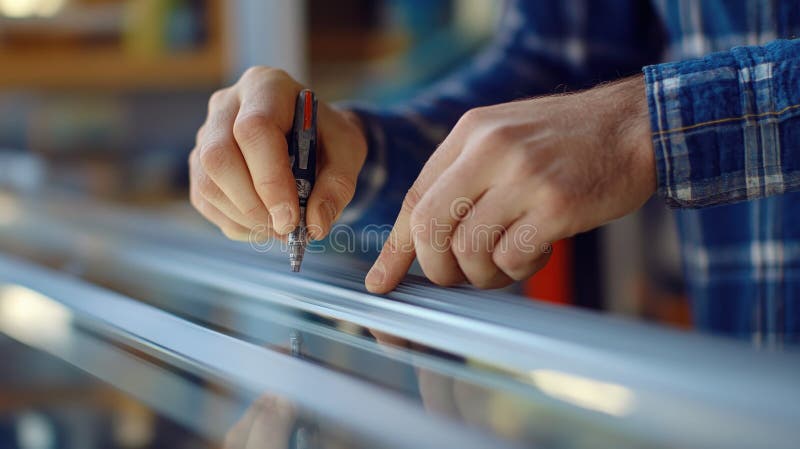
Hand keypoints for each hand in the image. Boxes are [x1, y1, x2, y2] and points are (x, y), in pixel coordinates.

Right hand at [189, 67, 366, 240]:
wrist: (311, 135)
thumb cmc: (327, 137)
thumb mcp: (348, 151)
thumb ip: (338, 185)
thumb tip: (316, 223)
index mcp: (267, 87)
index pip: (254, 130)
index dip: (270, 179)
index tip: (291, 217)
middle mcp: (227, 104)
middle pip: (219, 157)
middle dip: (253, 205)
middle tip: (286, 227)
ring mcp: (206, 133)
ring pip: (207, 184)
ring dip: (245, 218)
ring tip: (280, 227)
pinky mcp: (199, 163)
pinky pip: (205, 200)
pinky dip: (236, 223)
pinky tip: (264, 224)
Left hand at [365, 76, 654, 292]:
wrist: (635, 124)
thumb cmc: (567, 140)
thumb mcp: (504, 136)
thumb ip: (464, 174)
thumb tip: (423, 235)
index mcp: (470, 132)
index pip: (415, 197)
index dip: (396, 247)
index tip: (380, 282)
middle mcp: (490, 149)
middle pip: (430, 226)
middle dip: (435, 268)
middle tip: (455, 279)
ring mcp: (523, 175)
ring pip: (469, 249)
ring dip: (481, 274)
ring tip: (505, 265)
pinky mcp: (556, 203)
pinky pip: (512, 257)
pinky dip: (516, 269)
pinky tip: (536, 255)